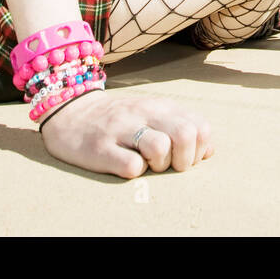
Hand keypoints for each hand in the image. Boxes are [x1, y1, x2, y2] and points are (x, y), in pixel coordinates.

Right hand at [40, 89, 215, 177]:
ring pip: (160, 148)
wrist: (70, 112)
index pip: (201, 127)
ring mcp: (121, 129)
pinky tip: (125, 166)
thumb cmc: (119, 120)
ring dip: (159, 165)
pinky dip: (133, 171)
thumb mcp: (153, 114)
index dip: (199, 149)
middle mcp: (144, 113)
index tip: (184, 157)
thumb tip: (210, 150)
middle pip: (186, 134)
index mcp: (161, 106)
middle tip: (169, 165)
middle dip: (185, 160)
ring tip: (146, 164)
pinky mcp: (100, 148)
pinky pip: (130, 166)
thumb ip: (181, 126)